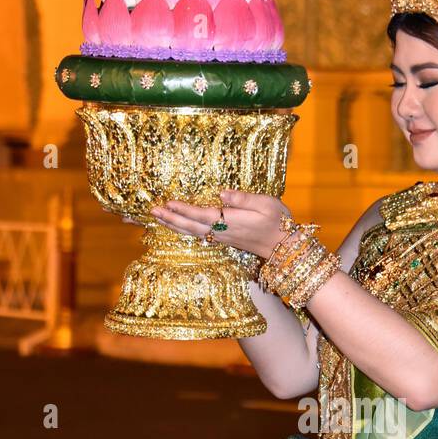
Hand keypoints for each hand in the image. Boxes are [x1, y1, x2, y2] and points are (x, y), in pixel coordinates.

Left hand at [150, 189, 292, 259]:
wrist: (284, 246)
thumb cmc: (278, 221)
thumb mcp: (266, 204)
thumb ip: (243, 198)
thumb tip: (222, 193)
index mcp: (230, 221)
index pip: (201, 215)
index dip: (183, 210)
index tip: (168, 202)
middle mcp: (222, 232)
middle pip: (191, 226)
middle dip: (171, 218)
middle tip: (153, 210)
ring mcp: (222, 238)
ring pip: (192, 232)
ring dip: (174, 225)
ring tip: (159, 218)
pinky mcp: (224, 240)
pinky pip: (199, 235)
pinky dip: (185, 230)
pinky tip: (178, 226)